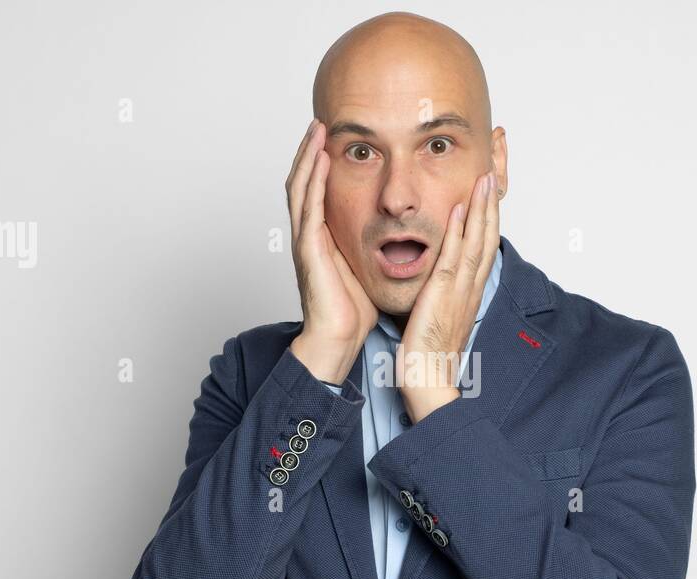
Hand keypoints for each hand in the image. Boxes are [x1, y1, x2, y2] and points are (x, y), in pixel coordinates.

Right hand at [285, 118, 377, 384]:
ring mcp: (305, 240)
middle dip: (309, 151)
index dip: (321, 165)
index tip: (333, 139)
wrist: (339, 338)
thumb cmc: (353, 309)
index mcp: (323, 237)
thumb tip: (396, 231)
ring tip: (317, 129)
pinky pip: (308, 207)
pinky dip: (312, 180)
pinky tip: (318, 160)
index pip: (318, 191)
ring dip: (307, 156)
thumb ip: (372, 245)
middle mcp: (309, 235)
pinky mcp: (308, 249)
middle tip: (319, 122)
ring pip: (300, 188)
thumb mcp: (367, 267)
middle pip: (303, 182)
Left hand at [397, 169, 500, 422]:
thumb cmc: (428, 354)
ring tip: (485, 178)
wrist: (428, 380)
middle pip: (488, 236)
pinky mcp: (444, 294)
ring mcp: (460, 289)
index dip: (488, 217)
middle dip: (492, 203)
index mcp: (469, 291)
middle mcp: (470, 287)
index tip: (489, 192)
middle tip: (494, 173)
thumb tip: (437, 281)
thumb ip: (441, 294)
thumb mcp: (438, 315)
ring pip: (477, 241)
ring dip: (482, 207)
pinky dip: (459, 231)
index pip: (483, 246)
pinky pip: (454, 256)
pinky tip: (459, 208)